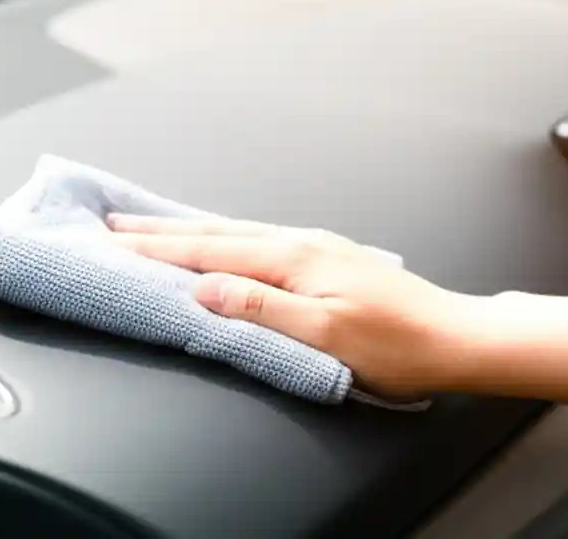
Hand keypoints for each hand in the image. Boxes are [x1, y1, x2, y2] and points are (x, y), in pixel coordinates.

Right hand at [107, 214, 480, 399]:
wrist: (454, 336)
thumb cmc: (397, 344)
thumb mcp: (324, 335)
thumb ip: (261, 308)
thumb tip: (205, 289)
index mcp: (294, 259)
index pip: (209, 251)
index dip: (157, 249)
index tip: (113, 241)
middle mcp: (300, 243)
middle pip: (215, 232)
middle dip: (160, 230)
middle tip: (113, 223)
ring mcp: (315, 247)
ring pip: (235, 231)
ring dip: (188, 229)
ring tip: (150, 226)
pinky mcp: (325, 258)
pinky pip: (256, 239)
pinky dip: (222, 237)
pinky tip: (219, 242)